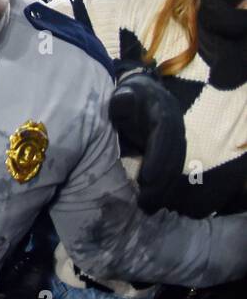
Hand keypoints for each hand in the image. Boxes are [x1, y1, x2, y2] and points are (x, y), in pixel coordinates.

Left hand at [109, 70, 185, 212]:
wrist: (141, 93)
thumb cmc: (128, 95)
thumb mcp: (124, 92)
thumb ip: (122, 98)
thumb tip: (124, 99)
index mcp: (163, 114)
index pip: (164, 137)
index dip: (157, 158)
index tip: (147, 179)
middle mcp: (174, 130)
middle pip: (173, 158)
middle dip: (161, 181)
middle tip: (146, 201)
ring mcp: (175, 142)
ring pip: (174, 168)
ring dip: (163, 189)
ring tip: (147, 207)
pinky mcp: (170, 152)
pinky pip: (170, 170)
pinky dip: (162, 186)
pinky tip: (151, 201)